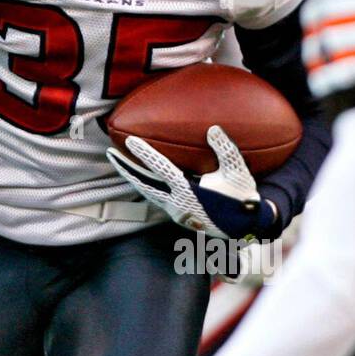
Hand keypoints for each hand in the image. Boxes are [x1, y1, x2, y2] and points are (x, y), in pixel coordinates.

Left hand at [106, 125, 278, 239]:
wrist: (244, 227)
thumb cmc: (241, 196)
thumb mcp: (237, 171)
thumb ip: (225, 149)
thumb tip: (212, 128)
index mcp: (188, 191)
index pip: (161, 169)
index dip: (144, 154)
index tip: (129, 140)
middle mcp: (176, 203)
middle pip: (143, 184)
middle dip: (125, 168)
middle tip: (110, 153)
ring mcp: (175, 211)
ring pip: (147, 192)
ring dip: (132, 177)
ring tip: (119, 163)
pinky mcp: (177, 215)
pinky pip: (156, 198)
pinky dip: (145, 186)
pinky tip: (140, 177)